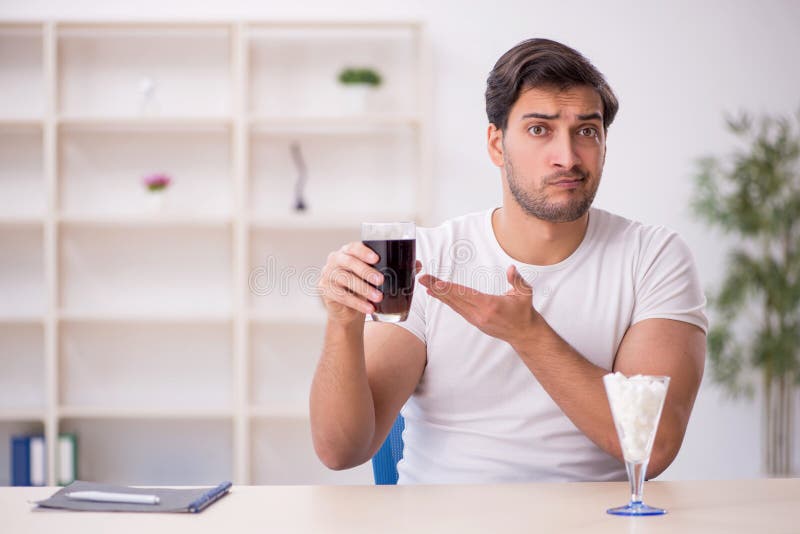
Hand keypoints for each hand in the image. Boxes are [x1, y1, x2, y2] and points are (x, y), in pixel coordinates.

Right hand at [318, 242, 421, 324]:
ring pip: (345, 280)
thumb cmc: (363, 287)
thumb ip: (395, 269)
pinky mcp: (325, 290)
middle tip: (381, 281)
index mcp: (347, 252)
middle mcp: (335, 260)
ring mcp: (328, 275)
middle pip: (348, 263)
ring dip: (363, 289)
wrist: (348, 310)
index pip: (353, 247)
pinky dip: (357, 303)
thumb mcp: (377, 277)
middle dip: (365, 271)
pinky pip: (341, 296)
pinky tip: (370, 309)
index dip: (364, 252)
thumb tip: (417, 265)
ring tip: (378, 298)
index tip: (377, 259)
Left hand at [419, 265, 539, 346]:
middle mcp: (480, 314)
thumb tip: (511, 269)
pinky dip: (447, 301)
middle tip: (423, 279)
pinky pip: (458, 309)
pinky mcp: (475, 322)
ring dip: (440, 294)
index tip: (437, 283)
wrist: (524, 334)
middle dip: (438, 288)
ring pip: (454, 305)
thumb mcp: (525, 293)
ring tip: (426, 285)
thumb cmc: (524, 312)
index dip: (450, 288)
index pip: (466, 294)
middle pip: (455, 299)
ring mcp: (476, 319)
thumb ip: (517, 280)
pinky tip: (438, 295)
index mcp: (490, 305)